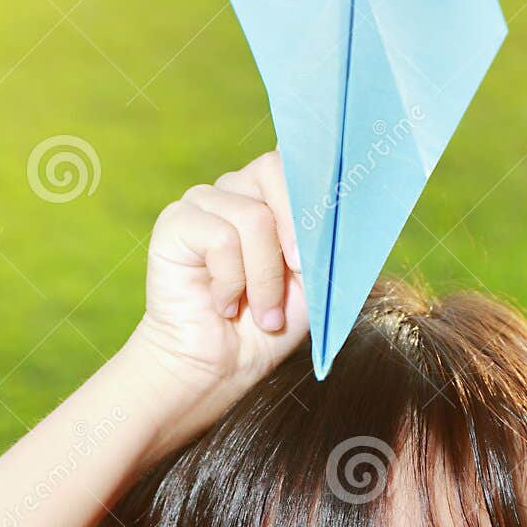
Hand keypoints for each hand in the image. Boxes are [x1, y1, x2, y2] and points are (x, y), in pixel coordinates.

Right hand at [131, 148, 308, 403]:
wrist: (220, 367)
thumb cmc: (266, 327)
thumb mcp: (314, 282)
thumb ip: (328, 241)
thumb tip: (350, 207)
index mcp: (271, 195)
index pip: (298, 159)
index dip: (319, 185)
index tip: (331, 230)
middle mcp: (237, 189)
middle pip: (274, 170)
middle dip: (296, 229)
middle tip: (299, 274)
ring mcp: (204, 202)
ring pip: (253, 217)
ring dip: (264, 278)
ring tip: (259, 312)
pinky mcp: (176, 222)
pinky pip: (221, 238)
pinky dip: (231, 282)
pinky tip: (222, 304)